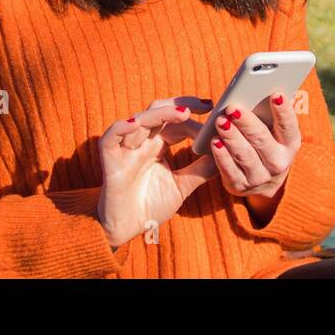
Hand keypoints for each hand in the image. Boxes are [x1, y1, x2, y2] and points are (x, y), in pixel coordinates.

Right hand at [96, 97, 218, 247]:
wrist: (127, 230)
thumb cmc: (150, 206)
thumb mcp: (182, 186)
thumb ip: (201, 170)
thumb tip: (224, 152)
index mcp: (157, 145)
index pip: (176, 123)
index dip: (195, 119)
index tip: (216, 119)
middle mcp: (141, 142)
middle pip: (159, 111)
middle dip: (181, 105)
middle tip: (207, 105)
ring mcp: (125, 148)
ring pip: (140, 120)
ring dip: (161, 114)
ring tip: (184, 113)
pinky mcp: (109, 159)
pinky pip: (111, 137)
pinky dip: (121, 127)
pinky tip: (136, 124)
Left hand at [208, 93, 300, 214]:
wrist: (262, 179)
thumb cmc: (266, 140)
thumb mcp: (274, 128)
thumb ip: (271, 111)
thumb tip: (268, 88)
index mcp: (291, 144)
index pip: (289, 126)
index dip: (283, 111)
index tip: (276, 94)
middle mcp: (279, 163)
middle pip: (262, 140)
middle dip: (246, 123)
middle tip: (232, 107)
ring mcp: (260, 177)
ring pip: (245, 155)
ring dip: (232, 137)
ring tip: (221, 121)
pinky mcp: (240, 186)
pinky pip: (229, 170)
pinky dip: (222, 156)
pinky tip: (215, 142)